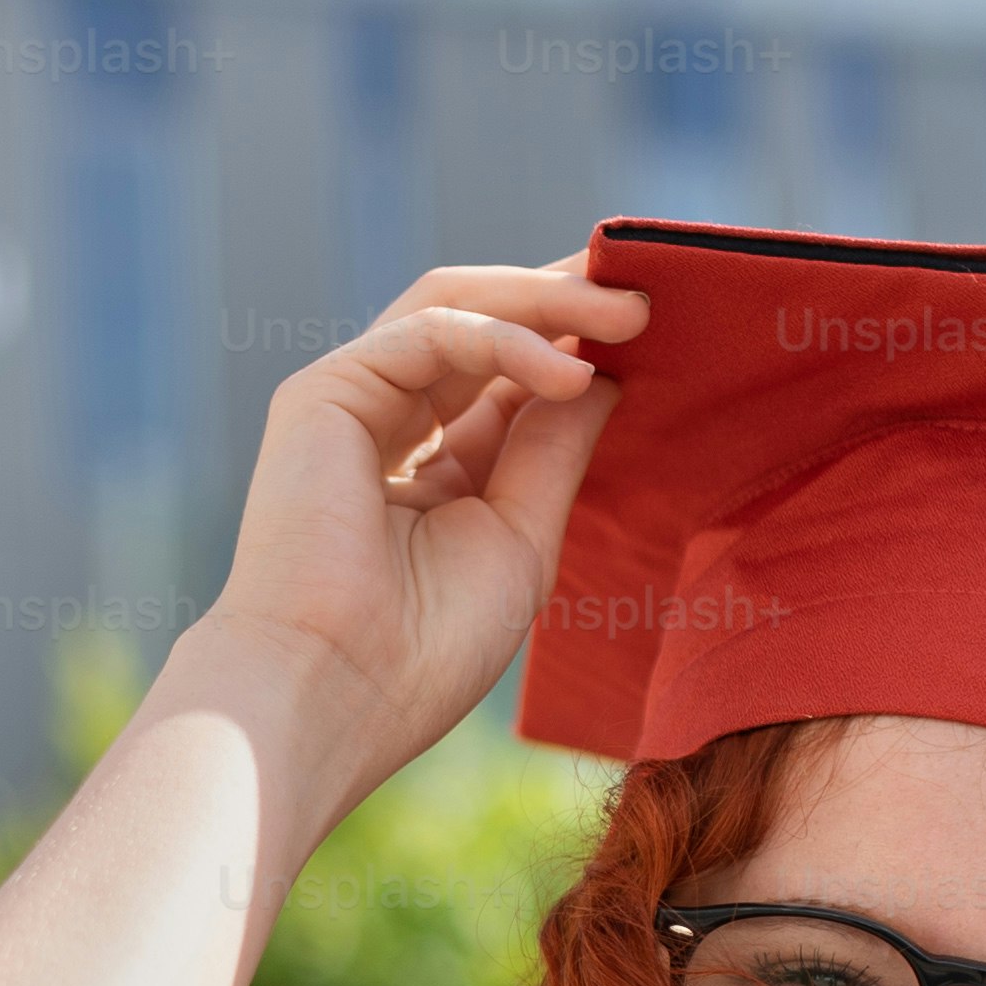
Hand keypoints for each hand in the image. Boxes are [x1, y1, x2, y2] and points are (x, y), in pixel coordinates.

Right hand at [179, 258, 648, 813]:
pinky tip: (569, 371)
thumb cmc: (424, 647)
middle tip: (652, 293)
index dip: (578, 343)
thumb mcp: (521, 537)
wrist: (336, 692)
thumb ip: (555, 449)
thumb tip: (607, 374)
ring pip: (456, 308)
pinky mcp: (325, 391)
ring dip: (547, 301)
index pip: (509, 376)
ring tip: (630, 314)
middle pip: (485, 325)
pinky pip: (430, 332)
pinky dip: (506, 340)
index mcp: (434, 468)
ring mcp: (353, 401)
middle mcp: (390, 423)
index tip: (660, 328)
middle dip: (569, 304)